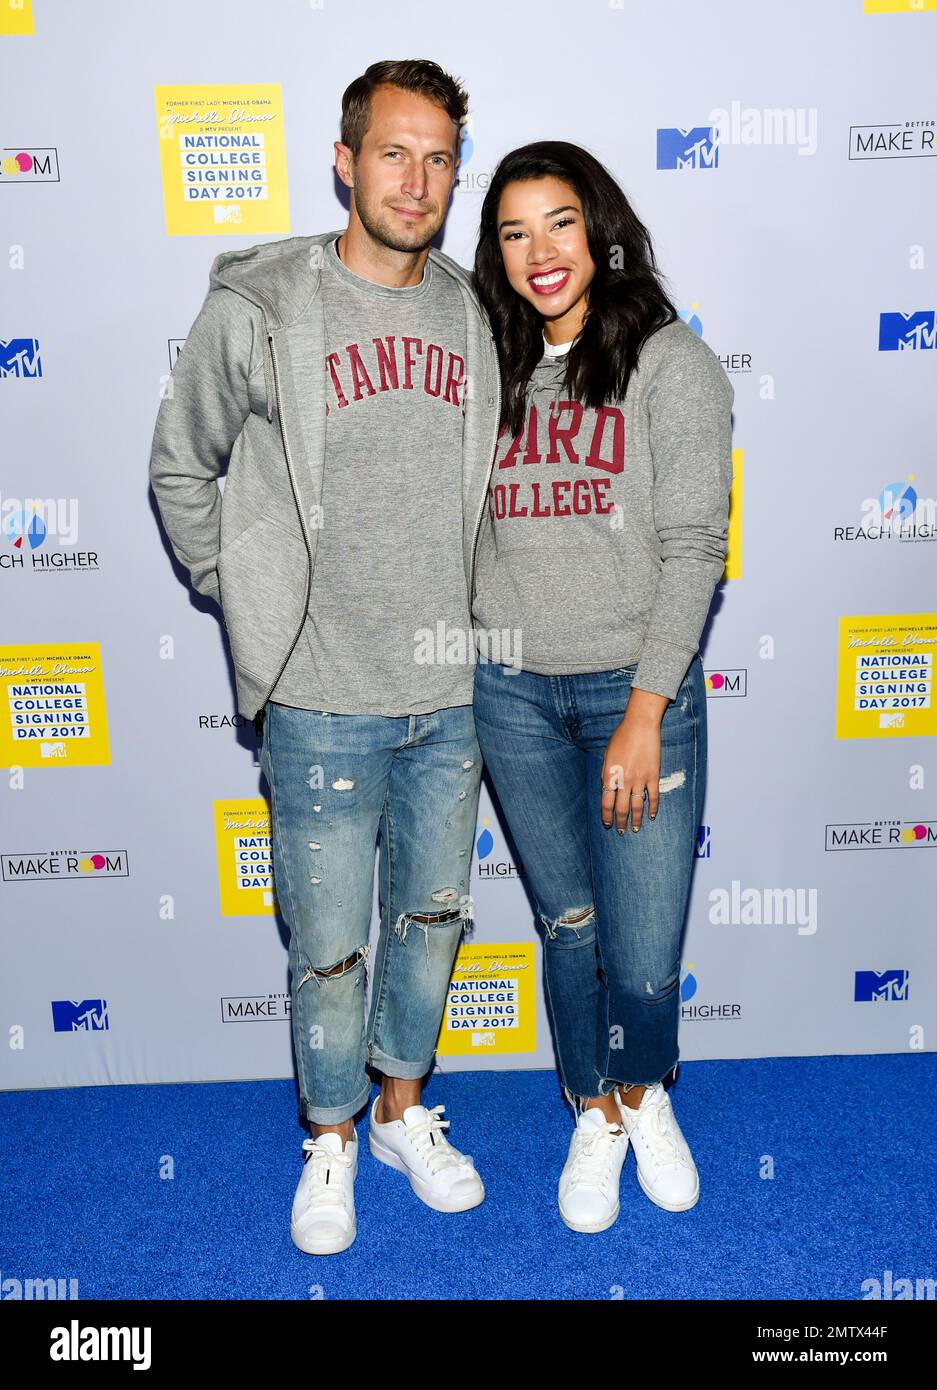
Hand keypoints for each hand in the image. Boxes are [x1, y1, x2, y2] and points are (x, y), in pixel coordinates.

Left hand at [600, 693, 666, 832]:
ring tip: (635, 829)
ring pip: (637, 807)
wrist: (640, 726)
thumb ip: (606, 773)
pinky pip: (653, 797)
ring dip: (635, 820)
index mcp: (610, 775)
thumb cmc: (621, 737)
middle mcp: (624, 780)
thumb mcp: (607, 754)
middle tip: (621, 831)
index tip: (607, 823)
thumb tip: (606, 787)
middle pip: (621, 808)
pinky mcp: (653, 776)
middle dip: (620, 822)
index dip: (606, 816)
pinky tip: (652, 816)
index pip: (606, 802)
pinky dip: (653, 808)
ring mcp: (639, 779)